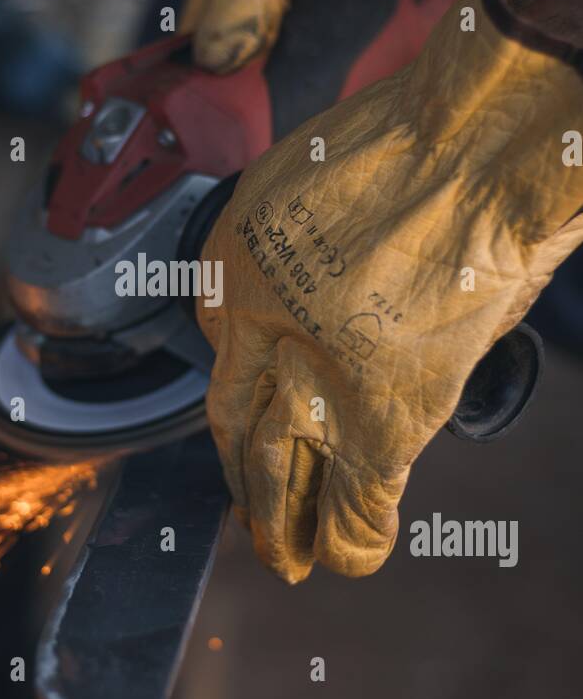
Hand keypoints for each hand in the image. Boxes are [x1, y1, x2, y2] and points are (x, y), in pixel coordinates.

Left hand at [197, 0, 582, 581]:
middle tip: (249, 514)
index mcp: (234, 256)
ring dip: (280, 529)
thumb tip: (338, 284)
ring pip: (275, 479)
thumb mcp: (321, 177)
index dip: (242, 388)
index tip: (257, 408)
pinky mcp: (376, 418)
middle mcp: (252, 323)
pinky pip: (353, 505)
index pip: (223, 348)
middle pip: (231, 425)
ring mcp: (309, 375)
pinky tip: (347, 558)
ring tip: (289, 560)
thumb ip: (310, 241)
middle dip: (242, 478)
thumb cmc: (425, 138)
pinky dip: (352, 539)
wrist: (475, 144)